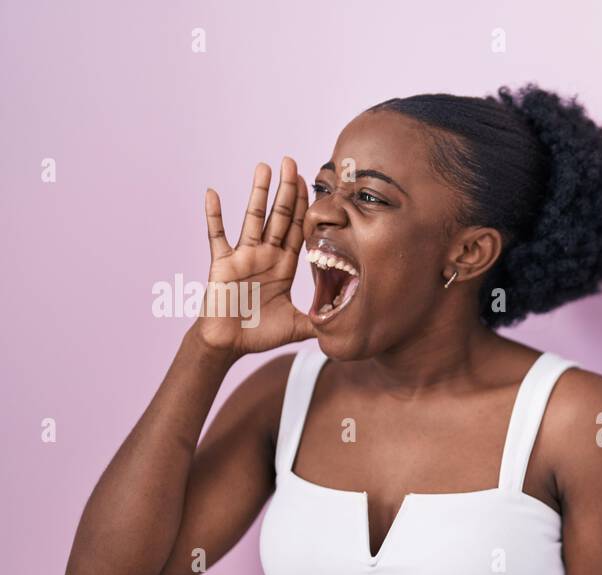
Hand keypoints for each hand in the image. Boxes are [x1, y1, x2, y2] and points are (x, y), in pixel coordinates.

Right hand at [194, 157, 313, 355]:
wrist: (229, 344)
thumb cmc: (260, 334)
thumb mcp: (298, 326)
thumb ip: (321, 322)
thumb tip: (349, 327)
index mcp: (284, 266)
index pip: (297, 231)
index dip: (304, 208)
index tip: (312, 184)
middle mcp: (265, 256)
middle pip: (278, 216)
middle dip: (287, 191)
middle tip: (292, 162)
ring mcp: (243, 256)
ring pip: (252, 218)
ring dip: (258, 192)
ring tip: (264, 167)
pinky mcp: (222, 263)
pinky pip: (217, 235)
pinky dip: (213, 215)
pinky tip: (213, 193)